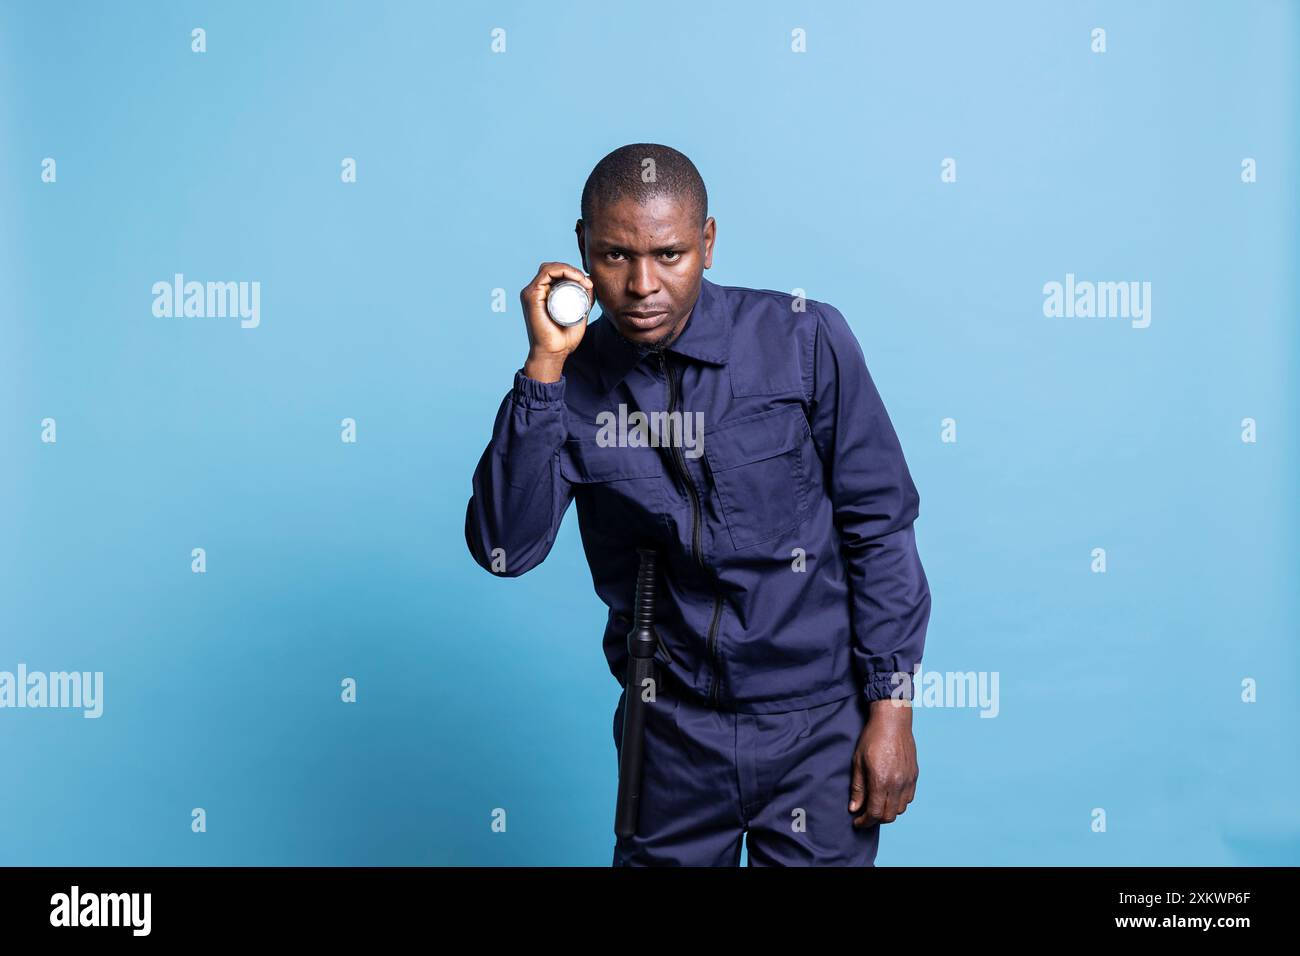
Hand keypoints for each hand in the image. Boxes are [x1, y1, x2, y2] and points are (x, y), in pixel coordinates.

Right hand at [519, 262, 594, 381]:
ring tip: (583, 280)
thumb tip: (590, 282)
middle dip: (571, 269)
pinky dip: (561, 271)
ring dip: (568, 269)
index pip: (555, 273)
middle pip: (552, 268)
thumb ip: (585, 300)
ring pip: (549, 267)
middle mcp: (535, 291)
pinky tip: (575, 278)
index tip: (589, 283)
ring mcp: (531, 293)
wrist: (554, 353)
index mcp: (542, 294)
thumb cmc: (564, 338)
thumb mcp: (580, 313)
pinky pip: (545, 274)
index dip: (572, 272)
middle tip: (587, 281)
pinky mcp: (531, 296)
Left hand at [848, 698, 917, 826]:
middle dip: (875, 820)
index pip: (875, 813)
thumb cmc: (872, 738)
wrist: (893, 721)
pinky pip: (909, 798)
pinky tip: (889, 795)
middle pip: (889, 815)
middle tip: (865, 816)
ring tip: (877, 805)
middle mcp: (897, 784)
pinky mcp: (914, 776)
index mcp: (881, 781)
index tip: (857, 822)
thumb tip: (854, 808)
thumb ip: (857, 788)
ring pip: (900, 809)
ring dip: (888, 812)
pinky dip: (899, 803)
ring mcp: (908, 780)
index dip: (865, 822)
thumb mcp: (858, 762)